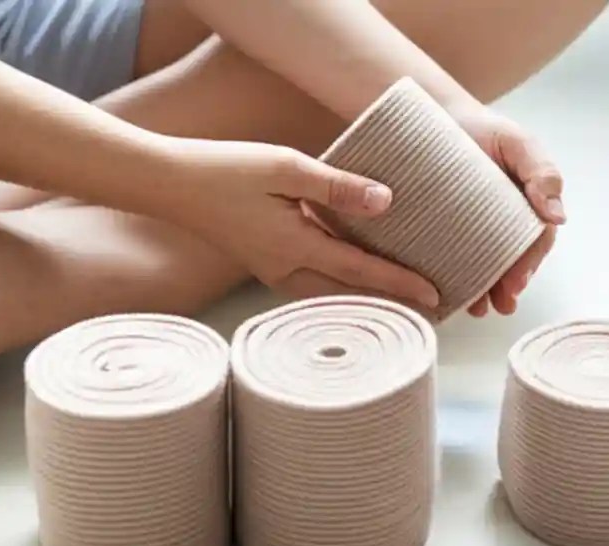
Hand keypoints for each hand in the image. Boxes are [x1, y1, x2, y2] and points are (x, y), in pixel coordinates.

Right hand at [158, 139, 439, 308]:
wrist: (171, 185)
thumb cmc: (226, 170)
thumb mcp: (285, 166)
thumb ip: (336, 186)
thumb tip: (386, 201)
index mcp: (296, 247)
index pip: (361, 271)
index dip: (402, 284)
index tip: (437, 296)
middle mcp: (287, 270)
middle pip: (352, 298)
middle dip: (393, 306)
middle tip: (435, 315)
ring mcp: (275, 272)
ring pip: (333, 298)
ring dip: (369, 303)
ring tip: (407, 307)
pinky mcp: (268, 266)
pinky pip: (316, 287)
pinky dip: (344, 291)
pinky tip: (360, 287)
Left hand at [453, 108, 564, 316]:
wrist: (434, 116)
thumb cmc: (483, 129)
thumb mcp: (519, 143)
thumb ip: (542, 173)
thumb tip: (558, 217)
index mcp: (526, 208)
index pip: (534, 243)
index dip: (527, 265)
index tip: (516, 283)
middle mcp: (502, 224)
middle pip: (511, 262)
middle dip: (507, 288)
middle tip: (500, 305)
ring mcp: (472, 230)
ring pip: (483, 267)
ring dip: (484, 292)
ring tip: (476, 310)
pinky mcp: (442, 232)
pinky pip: (451, 260)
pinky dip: (453, 280)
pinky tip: (448, 295)